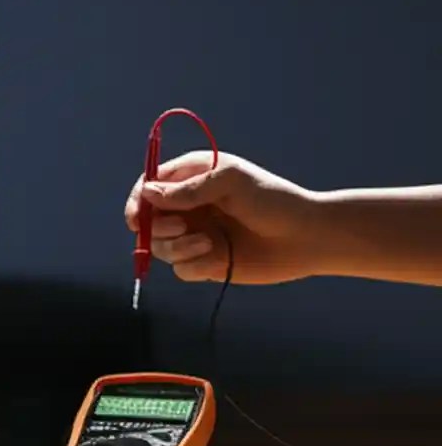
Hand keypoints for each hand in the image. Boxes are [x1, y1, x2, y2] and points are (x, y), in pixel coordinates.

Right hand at [123, 151, 321, 283]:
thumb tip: (147, 194)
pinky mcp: (205, 262)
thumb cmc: (273, 200)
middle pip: (147, 219)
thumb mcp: (230, 183)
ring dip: (175, 247)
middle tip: (180, 227)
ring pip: (160, 246)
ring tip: (206, 244)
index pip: (148, 186)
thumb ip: (188, 189)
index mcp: (192, 178)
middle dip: (156, 226)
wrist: (307, 238)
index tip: (139, 216)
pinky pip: (180, 268)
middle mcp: (189, 206)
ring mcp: (195, 235)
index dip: (138, 201)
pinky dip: (192, 265)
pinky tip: (215, 257)